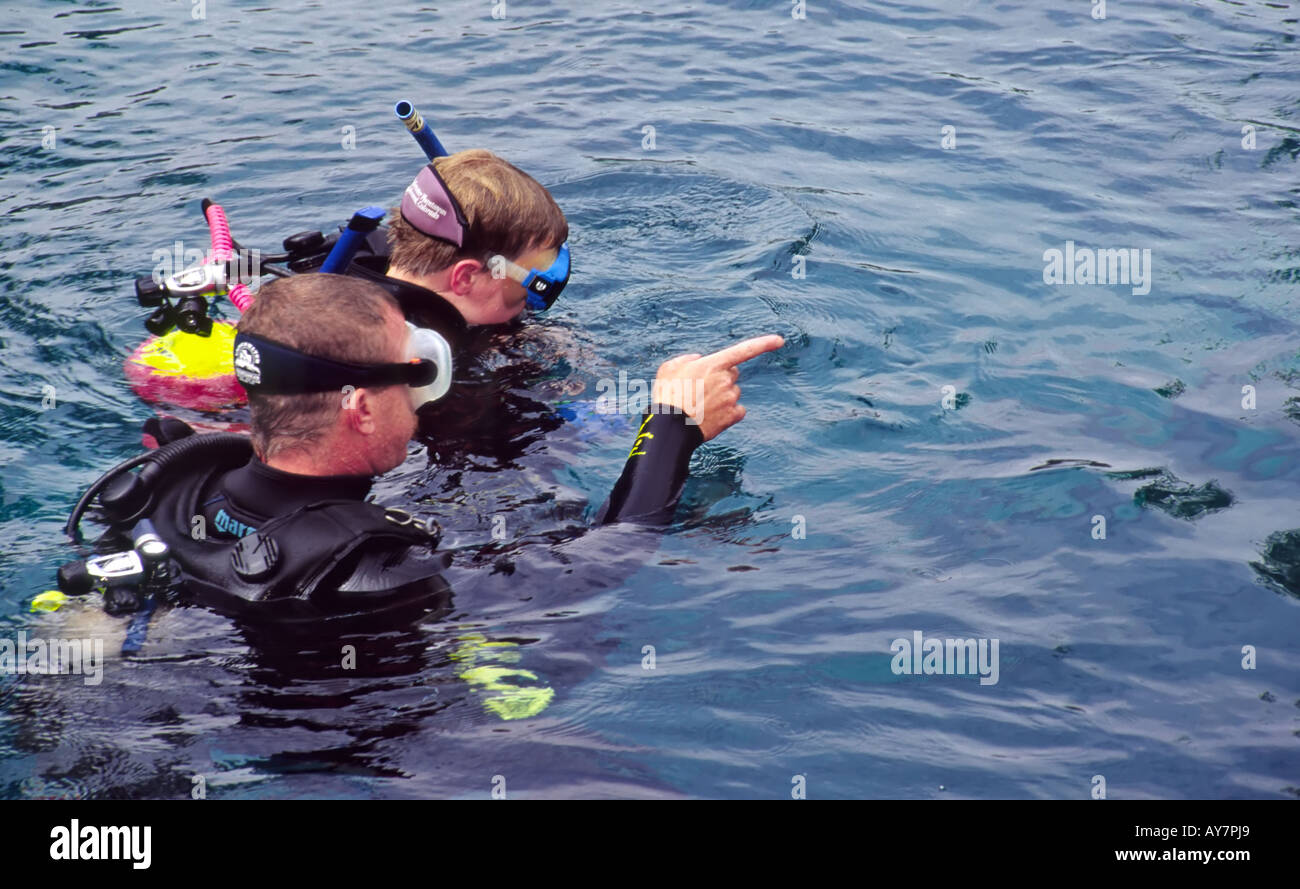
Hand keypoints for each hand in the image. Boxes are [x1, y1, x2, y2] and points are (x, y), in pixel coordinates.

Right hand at [652, 334, 783, 440]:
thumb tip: (698, 360)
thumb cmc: (667, 396)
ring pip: (733, 393)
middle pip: (732, 374)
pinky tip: (711, 416)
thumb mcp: (669, 368)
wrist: (670, 427)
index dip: (764, 344)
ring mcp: (731, 399)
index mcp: (713, 364)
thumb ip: (687, 359)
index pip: (744, 350)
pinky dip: (728, 413)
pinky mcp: (733, 416)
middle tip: (700, 390)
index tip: (780, 341)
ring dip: (722, 397)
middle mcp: (726, 380)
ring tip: (700, 406)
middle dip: (722, 378)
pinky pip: (737, 411)